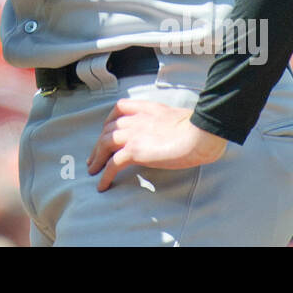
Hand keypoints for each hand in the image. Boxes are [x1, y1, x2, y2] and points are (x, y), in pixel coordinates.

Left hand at [87, 100, 227, 189]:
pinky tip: (102, 184)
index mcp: (146, 108)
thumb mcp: (177, 117)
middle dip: (99, 143)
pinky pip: (113, 164)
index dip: (110, 120)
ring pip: (104, 144)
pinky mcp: (134, 151)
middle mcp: (135, 119)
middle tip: (95, 156)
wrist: (199, 134)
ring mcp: (133, 134)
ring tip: (93, 170)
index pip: (120, 108)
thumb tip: (169, 133)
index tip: (107, 130)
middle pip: (108, 129)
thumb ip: (166, 122)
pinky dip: (105, 174)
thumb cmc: (198, 128)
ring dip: (96, 158)